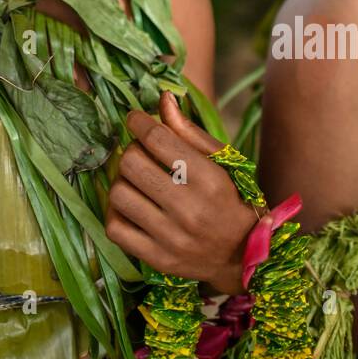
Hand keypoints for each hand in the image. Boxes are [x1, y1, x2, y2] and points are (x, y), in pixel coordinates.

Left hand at [105, 92, 256, 295]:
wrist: (243, 258)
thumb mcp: (222, 162)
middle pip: (132, 163)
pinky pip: (114, 228)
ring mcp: (171, 238)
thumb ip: (189, 132)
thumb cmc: (233, 200)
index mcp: (210, 179)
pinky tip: (131, 205)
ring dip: (123, 180)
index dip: (139, 122)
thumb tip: (162, 99)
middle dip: (132, 150)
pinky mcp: (157, 259)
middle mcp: (189, 210)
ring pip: (118, 193)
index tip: (135, 119)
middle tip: (141, 152)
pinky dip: (116, 212)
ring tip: (137, 180)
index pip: (158, 139)